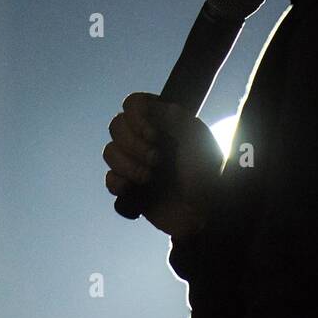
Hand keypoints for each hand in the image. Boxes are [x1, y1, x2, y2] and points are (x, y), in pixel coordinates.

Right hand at [103, 92, 223, 237]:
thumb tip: (147, 105)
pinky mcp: (131, 188)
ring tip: (150, 178)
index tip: (154, 134)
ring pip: (109, 152)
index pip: (133, 104)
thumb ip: (174, 117)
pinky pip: (110, 179)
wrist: (205, 214)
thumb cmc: (208, 174)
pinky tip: (135, 189)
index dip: (136, 116)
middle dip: (133, 144)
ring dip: (127, 164)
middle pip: (116, 125)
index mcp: (164, 123)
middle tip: (157, 160)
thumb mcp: (197, 140)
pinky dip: (119, 183)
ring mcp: (137, 163)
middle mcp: (147, 139)